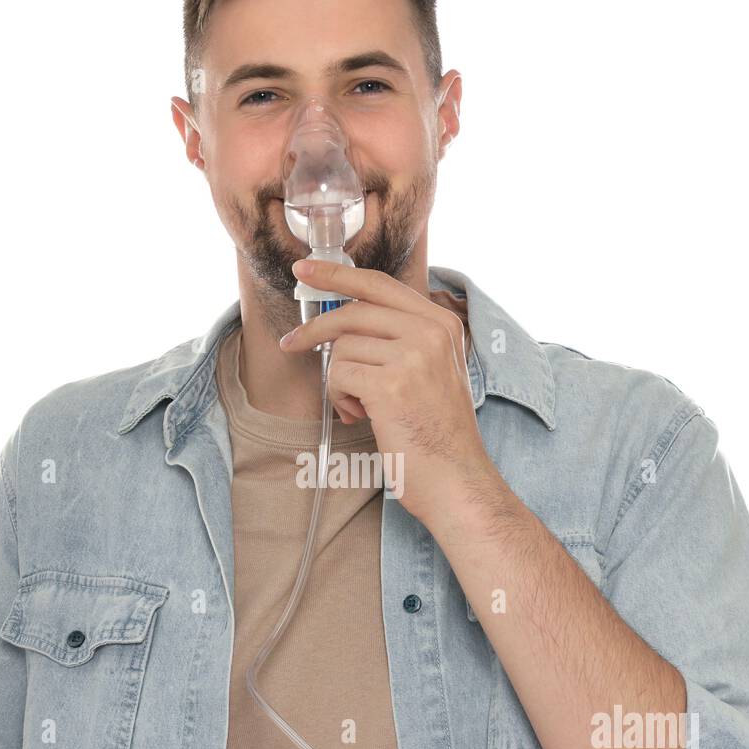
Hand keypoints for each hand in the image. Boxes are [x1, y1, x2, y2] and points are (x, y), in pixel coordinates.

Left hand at [280, 258, 500, 527]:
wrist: (457, 480)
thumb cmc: (437, 434)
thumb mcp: (433, 372)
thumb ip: (401, 340)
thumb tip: (343, 321)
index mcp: (443, 324)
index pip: (380, 284)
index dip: (338, 274)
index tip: (306, 268)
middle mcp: (431, 332)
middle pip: (353, 310)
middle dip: (314, 328)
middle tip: (291, 343)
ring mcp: (412, 356)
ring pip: (342, 348)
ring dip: (339, 381)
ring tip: (360, 408)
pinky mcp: (390, 384)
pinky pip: (339, 374)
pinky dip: (340, 398)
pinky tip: (361, 417)